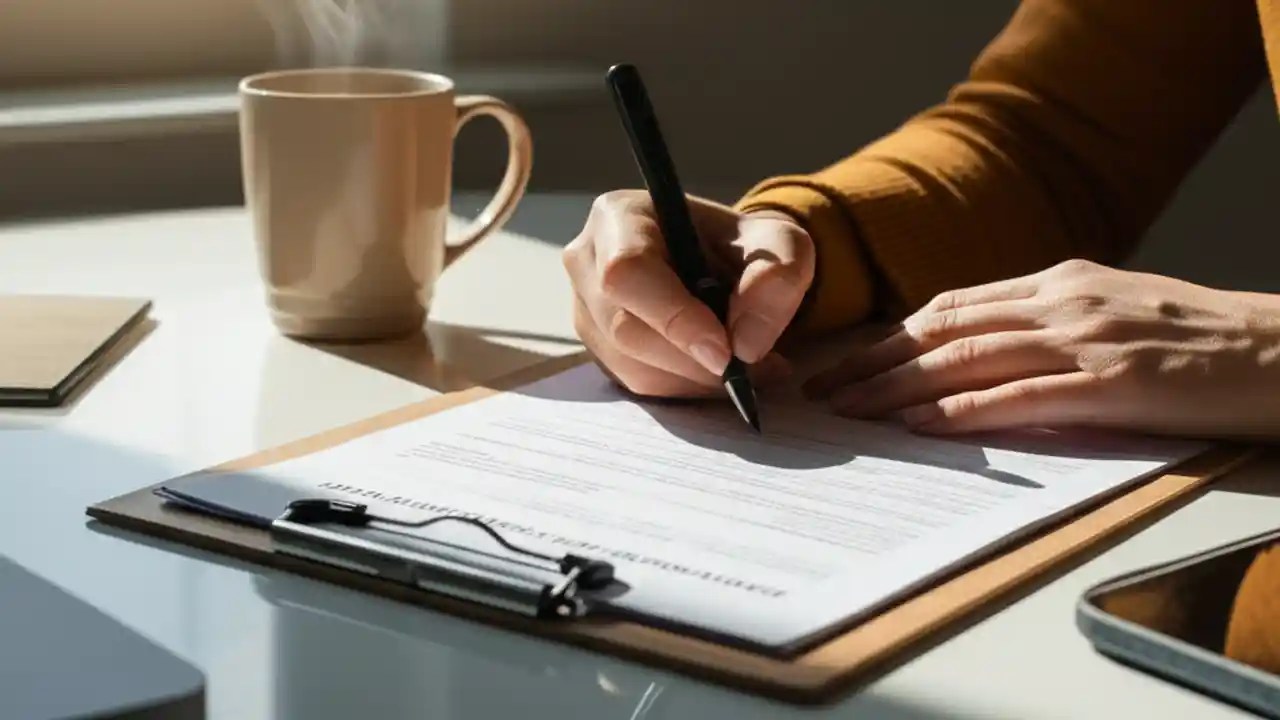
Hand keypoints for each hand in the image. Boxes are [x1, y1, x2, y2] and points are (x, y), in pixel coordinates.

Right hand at [563, 190, 814, 396]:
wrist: (724, 265)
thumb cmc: (742, 247)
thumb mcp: (780, 245)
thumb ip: (776, 279)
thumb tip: (746, 343)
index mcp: (619, 216)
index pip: (627, 271)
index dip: (673, 316)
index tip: (725, 351)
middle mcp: (586, 261)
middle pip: (624, 327)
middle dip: (691, 359)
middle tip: (748, 367)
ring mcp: (584, 308)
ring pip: (629, 364)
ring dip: (693, 379)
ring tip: (743, 368)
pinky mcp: (596, 347)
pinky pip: (634, 383)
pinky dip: (683, 387)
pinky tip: (714, 371)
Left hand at [805, 259, 1279, 438]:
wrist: (1279, 350)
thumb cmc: (1196, 337)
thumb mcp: (1111, 309)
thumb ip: (1046, 322)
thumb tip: (977, 347)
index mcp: (1059, 282)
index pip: (951, 307)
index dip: (890, 335)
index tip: (846, 358)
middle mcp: (1062, 302)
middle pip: (943, 330)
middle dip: (874, 360)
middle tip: (823, 388)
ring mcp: (1086, 341)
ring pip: (967, 360)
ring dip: (898, 386)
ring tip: (850, 409)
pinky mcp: (1113, 386)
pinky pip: (1019, 398)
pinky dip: (962, 413)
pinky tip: (921, 427)